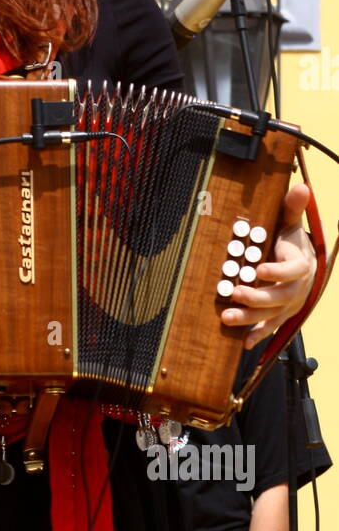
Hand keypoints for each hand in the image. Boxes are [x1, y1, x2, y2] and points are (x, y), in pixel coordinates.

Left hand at [220, 184, 315, 348]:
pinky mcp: (281, 314)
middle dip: (257, 297)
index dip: (278, 271)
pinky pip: (270, 327)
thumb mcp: (292, 221)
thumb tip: (303, 186)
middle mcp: (297, 288)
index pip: (293, 270)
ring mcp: (289, 304)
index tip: (259, 269)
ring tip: (227, 317)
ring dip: (250, 318)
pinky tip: (244, 343)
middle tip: (236, 292)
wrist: (304, 263)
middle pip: (280, 296)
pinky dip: (258, 334)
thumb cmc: (292, 241)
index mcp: (301, 264)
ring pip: (271, 315)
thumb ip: (293, 207)